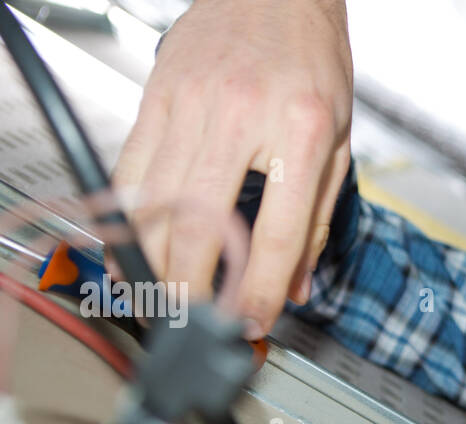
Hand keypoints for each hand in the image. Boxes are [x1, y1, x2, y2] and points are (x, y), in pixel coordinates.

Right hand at [112, 0, 352, 332]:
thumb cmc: (310, 58)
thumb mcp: (340, 138)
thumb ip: (319, 218)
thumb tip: (299, 286)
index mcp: (303, 132)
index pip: (278, 237)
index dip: (262, 293)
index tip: (254, 324)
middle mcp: (244, 118)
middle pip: (203, 228)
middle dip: (194, 291)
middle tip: (197, 324)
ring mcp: (193, 104)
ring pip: (158, 206)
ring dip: (155, 265)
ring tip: (163, 301)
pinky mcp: (157, 95)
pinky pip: (132, 169)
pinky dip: (126, 220)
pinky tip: (130, 251)